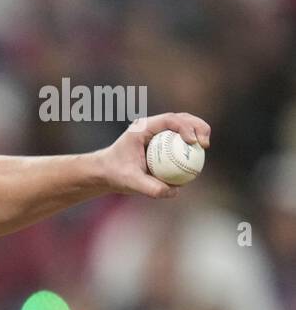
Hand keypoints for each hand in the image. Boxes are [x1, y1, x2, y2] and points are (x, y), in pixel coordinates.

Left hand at [96, 112, 211, 198]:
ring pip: (184, 125)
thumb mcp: (130, 183)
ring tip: (205, 146)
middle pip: (181, 118)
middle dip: (198, 126)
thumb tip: (174, 191)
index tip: (193, 142)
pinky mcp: (162, 140)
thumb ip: (151, 187)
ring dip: (198, 131)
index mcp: (142, 128)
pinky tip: (198, 157)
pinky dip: (191, 145)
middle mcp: (151, 126)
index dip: (185, 127)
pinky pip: (180, 140)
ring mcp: (157, 132)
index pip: (168, 120)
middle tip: (205, 144)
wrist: (105, 172)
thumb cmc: (115, 175)